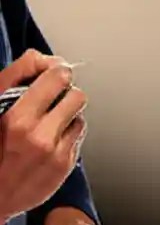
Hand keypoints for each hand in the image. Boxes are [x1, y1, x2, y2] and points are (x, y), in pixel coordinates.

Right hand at [0, 50, 86, 221]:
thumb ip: (16, 77)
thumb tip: (44, 59)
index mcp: (16, 118)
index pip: (55, 78)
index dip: (57, 72)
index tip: (53, 73)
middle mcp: (39, 136)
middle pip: (76, 96)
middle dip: (65, 93)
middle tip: (53, 97)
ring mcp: (55, 152)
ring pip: (80, 116)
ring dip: (68, 114)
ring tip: (49, 120)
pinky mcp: (65, 165)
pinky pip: (78, 136)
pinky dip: (68, 133)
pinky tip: (50, 138)